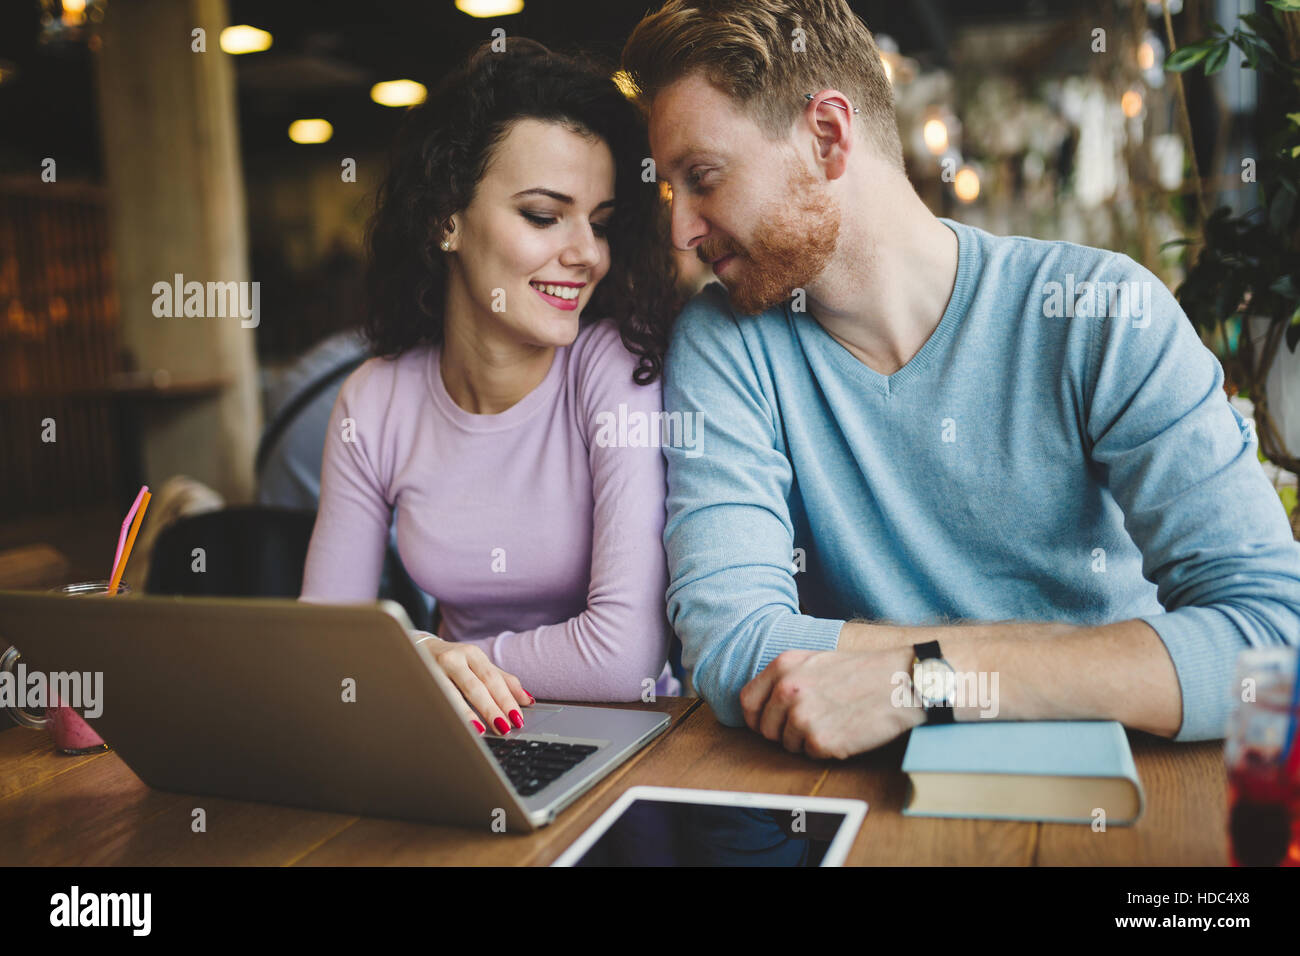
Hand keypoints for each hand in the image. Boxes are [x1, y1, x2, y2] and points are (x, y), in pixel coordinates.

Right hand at [413, 632, 533, 736]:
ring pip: (454, 693)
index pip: (493, 679)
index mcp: (472, 654)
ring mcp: (434, 668)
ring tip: (482, 729)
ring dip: (469, 712)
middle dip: (492, 708)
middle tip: (505, 727)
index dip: (507, 699)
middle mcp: (454, 658)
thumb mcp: (477, 665)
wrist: (415, 648)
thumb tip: (527, 700)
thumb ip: (502, 680)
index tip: (518, 718)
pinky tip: (454, 723)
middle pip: (477, 686)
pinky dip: (447, 712)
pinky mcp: (420, 679)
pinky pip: (435, 698)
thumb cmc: (452, 661)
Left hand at [739, 647, 922, 758]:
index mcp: (783, 666)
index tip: (769, 724)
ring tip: (835, 721)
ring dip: (808, 741)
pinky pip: (812, 755)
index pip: (748, 702)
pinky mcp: (821, 741)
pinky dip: (827, 749)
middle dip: (784, 733)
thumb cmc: (863, 671)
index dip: (757, 718)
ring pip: (788, 745)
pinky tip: (845, 731)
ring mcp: (802, 716)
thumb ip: (786, 678)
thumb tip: (764, 704)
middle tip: (814, 723)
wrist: (901, 681)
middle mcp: (787, 690)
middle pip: (766, 729)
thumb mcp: (815, 660)